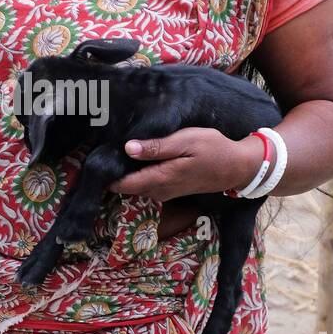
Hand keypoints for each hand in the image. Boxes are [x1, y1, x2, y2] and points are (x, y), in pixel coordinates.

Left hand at [107, 128, 265, 200]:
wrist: (237, 167)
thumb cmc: (213, 149)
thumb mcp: (186, 141)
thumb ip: (157, 147)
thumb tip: (128, 148)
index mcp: (160, 178)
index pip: (121, 183)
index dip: (106, 173)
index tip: (94, 157)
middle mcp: (158, 190)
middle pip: (125, 186)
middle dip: (113, 171)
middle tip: (100, 149)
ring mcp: (164, 192)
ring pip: (135, 185)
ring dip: (125, 172)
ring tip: (114, 150)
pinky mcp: (169, 190)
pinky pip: (145, 184)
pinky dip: (137, 173)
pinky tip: (136, 157)